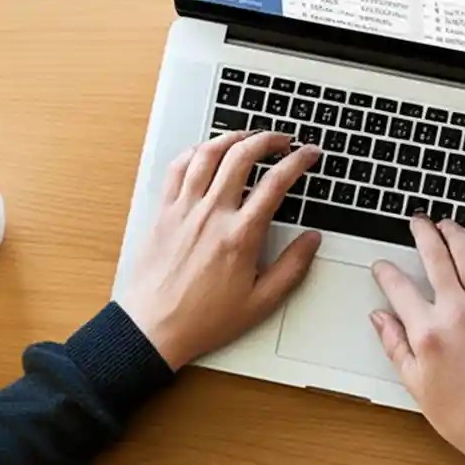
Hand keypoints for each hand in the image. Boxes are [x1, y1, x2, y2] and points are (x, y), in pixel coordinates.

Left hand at [119, 131, 321, 369]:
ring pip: (208, 154)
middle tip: (281, 140)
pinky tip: (206, 150)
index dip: (298, 161)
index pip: (276, 183)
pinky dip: (195, 151)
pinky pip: (178, 168)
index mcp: (240, 236)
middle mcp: (211, 215)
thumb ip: (292, 267)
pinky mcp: (164, 212)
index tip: (308, 154)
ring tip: (248, 135)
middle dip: (267, 139)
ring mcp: (184, 210)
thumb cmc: (203, 319)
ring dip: (232, 137)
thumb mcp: (261, 302)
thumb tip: (311, 240)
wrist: (153, 328)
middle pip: (242, 156)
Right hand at [370, 216, 464, 464]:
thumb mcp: (416, 383)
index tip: (382, 266)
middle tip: (417, 222)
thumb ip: (395, 344)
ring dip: (455, 232)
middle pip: (435, 255)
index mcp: (428, 332)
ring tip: (446, 223)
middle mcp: (457, 312)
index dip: (386, 271)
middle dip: (422, 232)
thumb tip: (380, 317)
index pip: (398, 287)